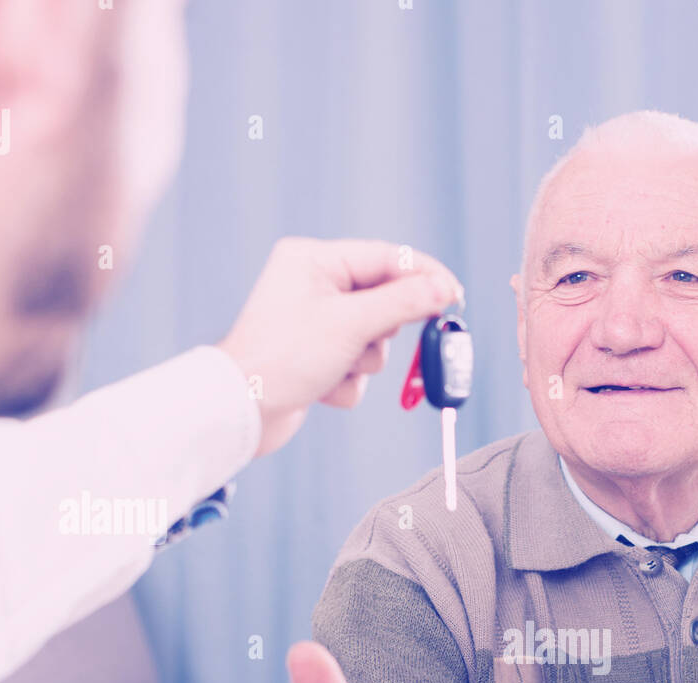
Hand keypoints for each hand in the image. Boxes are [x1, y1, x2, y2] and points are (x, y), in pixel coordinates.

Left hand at [218, 237, 463, 455]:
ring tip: (335, 369)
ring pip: (373, 339)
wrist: (242, 410)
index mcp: (314, 259)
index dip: (424, 276)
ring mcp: (316, 323)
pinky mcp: (316, 357)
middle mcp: (314, 285)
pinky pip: (355, 366)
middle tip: (375, 341)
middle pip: (383, 300)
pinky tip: (321, 388)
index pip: (386, 258)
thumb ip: (404, 303)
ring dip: (364, 362)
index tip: (455, 296)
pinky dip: (347, 381)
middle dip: (382, 330)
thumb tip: (443, 289)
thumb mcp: (352, 324)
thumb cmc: (285, 356)